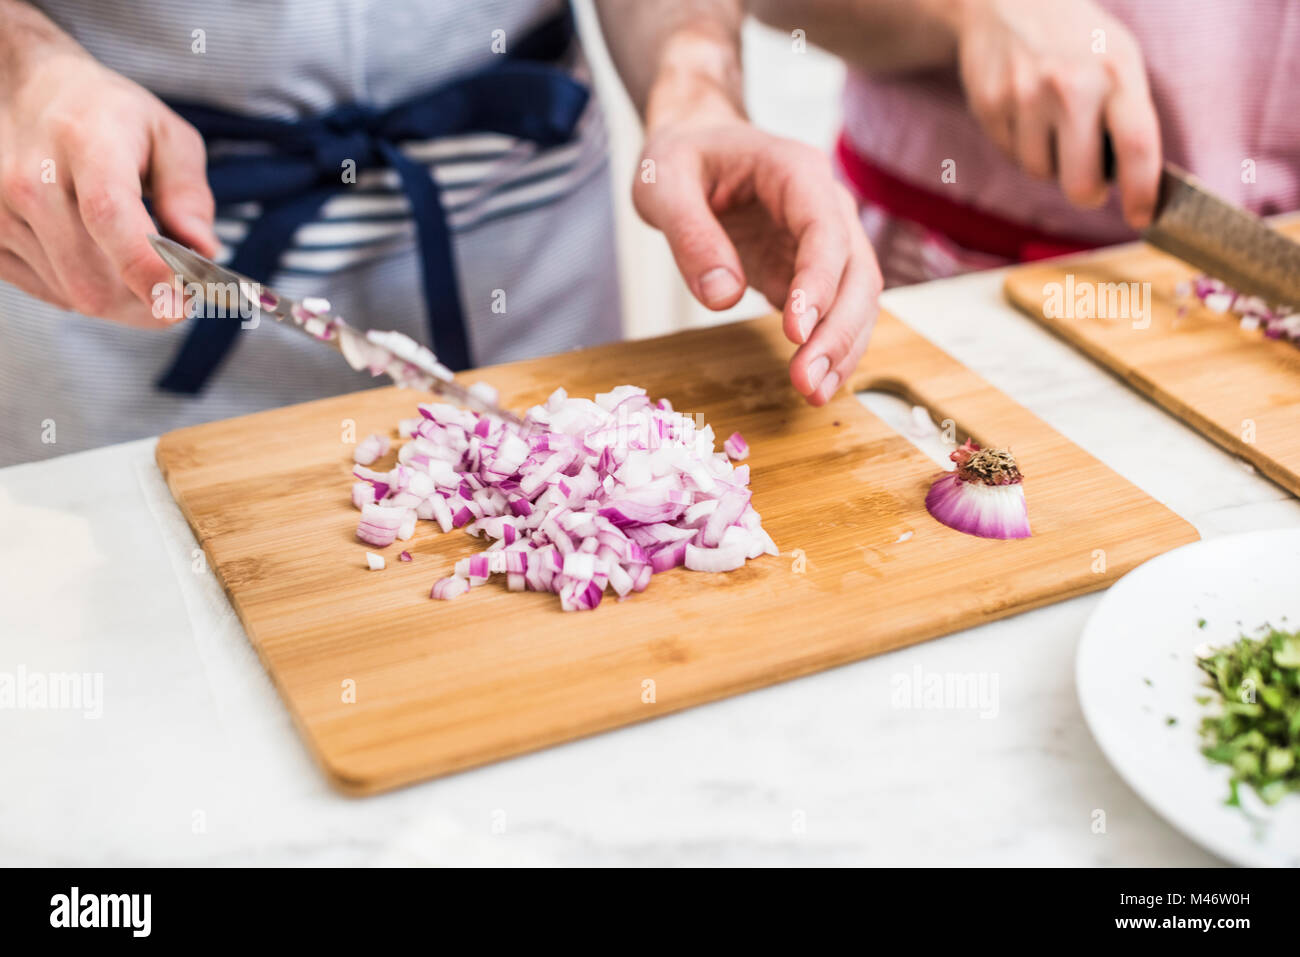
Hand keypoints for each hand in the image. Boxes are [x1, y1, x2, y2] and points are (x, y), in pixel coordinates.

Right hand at [0, 21, 217, 326]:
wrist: (28, 88)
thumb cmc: (108, 115)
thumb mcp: (167, 135)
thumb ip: (190, 193)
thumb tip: (203, 252)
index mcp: (85, 143)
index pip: (109, 216)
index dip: (147, 268)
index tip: (180, 304)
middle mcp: (32, 178)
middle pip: (94, 279)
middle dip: (149, 303)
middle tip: (180, 294)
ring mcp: (1, 210)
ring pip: (75, 295)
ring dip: (122, 299)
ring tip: (141, 267)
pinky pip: (50, 293)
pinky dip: (86, 292)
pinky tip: (101, 262)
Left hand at [635, 109, 881, 405]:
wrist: (696, 145)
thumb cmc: (681, 158)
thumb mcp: (664, 185)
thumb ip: (690, 236)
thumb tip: (722, 297)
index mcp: (795, 171)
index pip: (824, 231)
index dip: (816, 283)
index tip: (796, 333)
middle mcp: (826, 204)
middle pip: (856, 271)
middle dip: (837, 330)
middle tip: (807, 381)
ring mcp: (825, 240)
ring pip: (858, 297)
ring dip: (842, 348)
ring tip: (814, 393)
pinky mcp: (811, 272)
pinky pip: (836, 312)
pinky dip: (832, 348)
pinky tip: (817, 384)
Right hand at [954, 0, 1160, 227]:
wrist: (1009, 0)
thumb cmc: (1076, 37)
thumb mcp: (1118, 57)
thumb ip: (1129, 112)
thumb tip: (1138, 178)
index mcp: (1115, 72)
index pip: (1136, 145)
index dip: (1141, 191)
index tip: (1141, 217)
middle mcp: (1071, 85)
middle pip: (1081, 182)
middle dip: (1086, 193)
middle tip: (1089, 187)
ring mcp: (1026, 97)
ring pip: (1041, 173)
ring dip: (1049, 164)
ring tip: (1051, 126)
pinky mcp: (991, 105)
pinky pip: (1011, 155)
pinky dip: (1022, 146)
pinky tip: (1025, 114)